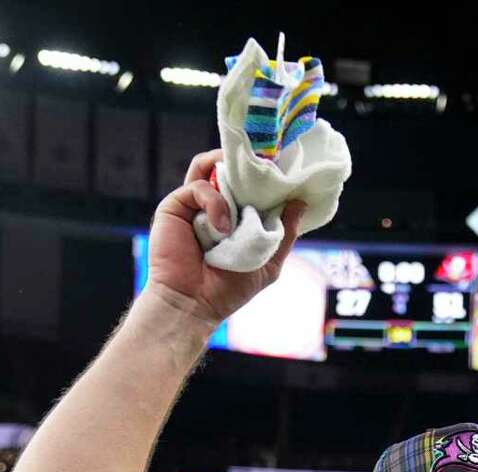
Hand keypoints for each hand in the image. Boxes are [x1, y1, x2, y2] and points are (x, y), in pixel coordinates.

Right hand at [144, 150, 306, 333]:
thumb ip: (285, 233)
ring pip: (210, 165)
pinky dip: (216, 203)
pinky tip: (223, 229)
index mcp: (236, 216)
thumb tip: (301, 203)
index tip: (282, 168)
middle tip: (268, 162)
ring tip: (247, 184)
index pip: (249, 183)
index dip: (264, 172)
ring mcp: (194, 204)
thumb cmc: (228, 290)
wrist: (194, 304)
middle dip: (248, 161)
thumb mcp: (268, 262)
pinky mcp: (176, 205)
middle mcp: (214, 206)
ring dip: (230, 172)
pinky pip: (199, 187)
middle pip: (229, 167)